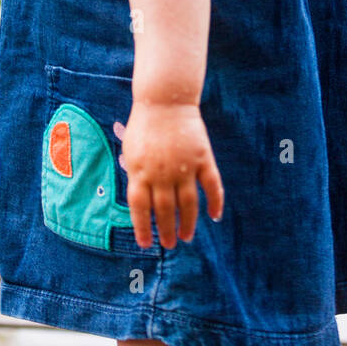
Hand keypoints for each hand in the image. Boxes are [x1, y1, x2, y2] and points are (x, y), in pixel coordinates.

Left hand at [120, 100, 223, 249]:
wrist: (165, 101)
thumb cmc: (144, 126)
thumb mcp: (131, 152)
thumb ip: (136, 176)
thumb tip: (140, 203)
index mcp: (140, 171)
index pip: (140, 208)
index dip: (143, 228)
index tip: (146, 244)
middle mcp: (161, 173)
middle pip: (165, 210)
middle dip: (166, 231)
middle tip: (169, 244)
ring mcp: (184, 166)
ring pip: (188, 204)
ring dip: (188, 223)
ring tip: (186, 238)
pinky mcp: (202, 158)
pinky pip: (212, 185)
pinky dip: (215, 202)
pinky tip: (215, 216)